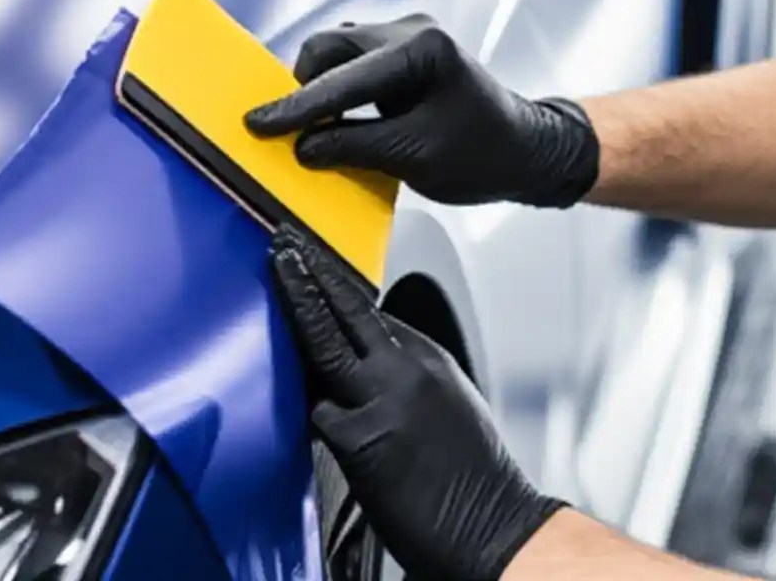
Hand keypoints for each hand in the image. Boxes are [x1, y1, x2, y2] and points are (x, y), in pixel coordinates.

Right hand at [246, 15, 599, 207]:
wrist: (527, 152)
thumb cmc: (486, 156)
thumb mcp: (415, 158)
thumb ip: (353, 147)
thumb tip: (302, 147)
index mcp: (423, 49)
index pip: (344, 78)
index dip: (297, 106)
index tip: (257, 124)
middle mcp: (411, 31)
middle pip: (331, 47)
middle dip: (304, 89)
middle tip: (282, 130)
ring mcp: (406, 37)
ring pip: (337, 52)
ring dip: (318, 89)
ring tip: (307, 128)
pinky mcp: (401, 54)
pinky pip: (352, 64)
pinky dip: (335, 91)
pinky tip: (331, 119)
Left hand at [270, 227, 565, 578]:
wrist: (498, 529)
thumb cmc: (475, 479)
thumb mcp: (449, 404)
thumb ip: (404, 376)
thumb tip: (364, 363)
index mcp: (430, 362)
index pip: (371, 313)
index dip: (335, 286)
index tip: (311, 263)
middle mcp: (409, 372)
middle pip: (349, 310)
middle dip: (312, 273)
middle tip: (284, 246)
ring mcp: (383, 401)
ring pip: (327, 342)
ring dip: (297, 305)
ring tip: (277, 273)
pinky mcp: (360, 438)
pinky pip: (316, 410)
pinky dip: (303, 403)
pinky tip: (281, 390)